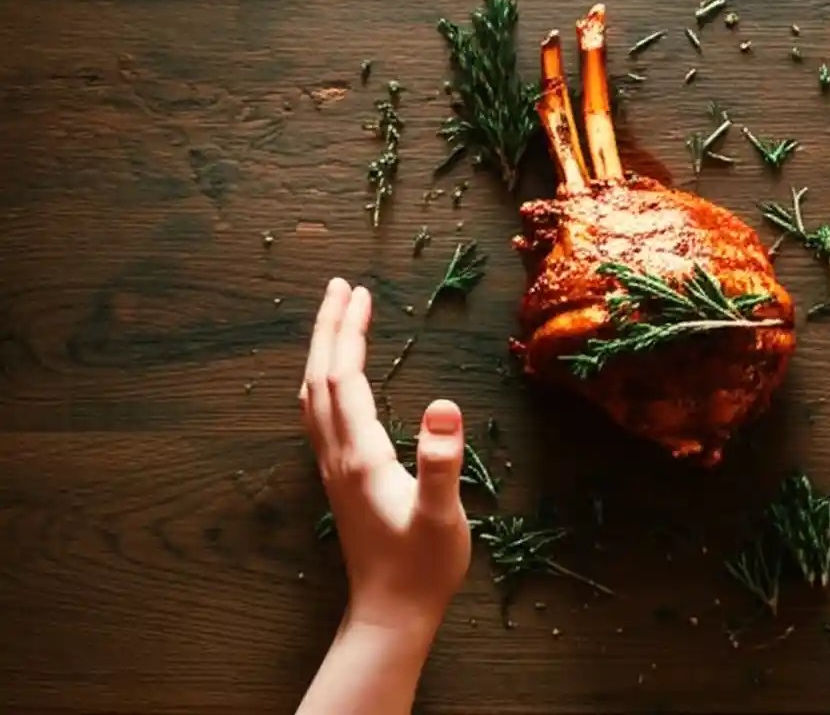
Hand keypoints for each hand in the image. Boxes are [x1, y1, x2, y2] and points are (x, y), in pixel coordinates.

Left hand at [300, 278, 470, 630]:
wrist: (391, 613)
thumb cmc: (423, 567)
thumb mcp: (442, 515)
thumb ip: (441, 461)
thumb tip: (443, 405)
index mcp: (361, 454)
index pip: (344, 376)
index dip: (348, 331)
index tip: (359, 292)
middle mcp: (337, 455)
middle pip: (319, 378)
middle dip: (329, 329)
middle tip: (342, 288)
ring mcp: (334, 469)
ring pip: (313, 396)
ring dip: (322, 352)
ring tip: (338, 321)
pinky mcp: (341, 480)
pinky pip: (320, 416)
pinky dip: (324, 382)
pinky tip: (337, 381)